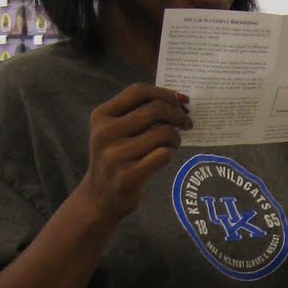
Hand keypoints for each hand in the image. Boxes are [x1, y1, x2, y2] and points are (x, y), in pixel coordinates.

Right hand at [83, 82, 191, 221]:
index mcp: (101, 115)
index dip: (165, 93)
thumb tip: (177, 100)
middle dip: (177, 115)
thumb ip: (137, 113)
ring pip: (163, 133)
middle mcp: (105, 133)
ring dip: (175, 137)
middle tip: (187, 123)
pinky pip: (163, 155)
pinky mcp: (128, 176)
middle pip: (154, 110)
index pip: (138, 91)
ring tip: (172, 144)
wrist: (100, 196)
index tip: (183, 100)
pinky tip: (165, 157)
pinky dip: (170, 153)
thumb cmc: (115, 157)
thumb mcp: (115, 130)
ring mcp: (115, 155)